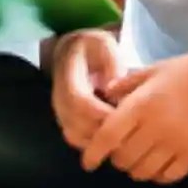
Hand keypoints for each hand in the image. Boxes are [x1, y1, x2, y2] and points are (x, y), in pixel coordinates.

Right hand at [51, 29, 124, 150]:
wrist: (73, 50)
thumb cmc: (93, 47)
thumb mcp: (105, 44)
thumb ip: (111, 63)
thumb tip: (113, 88)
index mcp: (67, 72)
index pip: (78, 100)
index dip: (99, 113)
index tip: (122, 116)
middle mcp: (58, 95)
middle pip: (75, 124)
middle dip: (103, 132)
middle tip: (129, 132)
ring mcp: (60, 110)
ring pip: (75, 136)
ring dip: (99, 141)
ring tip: (122, 136)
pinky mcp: (65, 120)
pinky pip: (76, 139)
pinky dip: (94, 143)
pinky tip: (113, 138)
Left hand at [81, 43, 187, 183]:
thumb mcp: (153, 70)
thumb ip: (125, 84)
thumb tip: (104, 95)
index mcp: (142, 104)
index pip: (108, 136)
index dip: (93, 152)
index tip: (87, 162)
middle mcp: (157, 127)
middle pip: (123, 158)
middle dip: (116, 157)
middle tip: (120, 147)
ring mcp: (177, 144)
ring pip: (143, 172)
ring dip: (135, 167)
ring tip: (139, 154)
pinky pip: (168, 176)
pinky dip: (158, 174)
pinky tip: (158, 161)